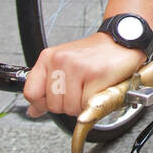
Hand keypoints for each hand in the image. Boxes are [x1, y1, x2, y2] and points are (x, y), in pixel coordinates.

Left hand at [23, 32, 145, 118]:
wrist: (121, 42)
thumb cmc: (94, 56)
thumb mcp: (64, 66)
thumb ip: (47, 88)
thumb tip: (33, 110)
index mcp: (48, 58)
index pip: (31, 92)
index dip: (42, 104)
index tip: (54, 101)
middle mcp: (60, 60)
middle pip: (53, 105)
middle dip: (68, 105)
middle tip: (80, 91)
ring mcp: (77, 67)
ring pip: (70, 107)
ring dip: (83, 105)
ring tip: (90, 89)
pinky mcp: (94, 74)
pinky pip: (88, 104)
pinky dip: (95, 102)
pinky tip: (99, 89)